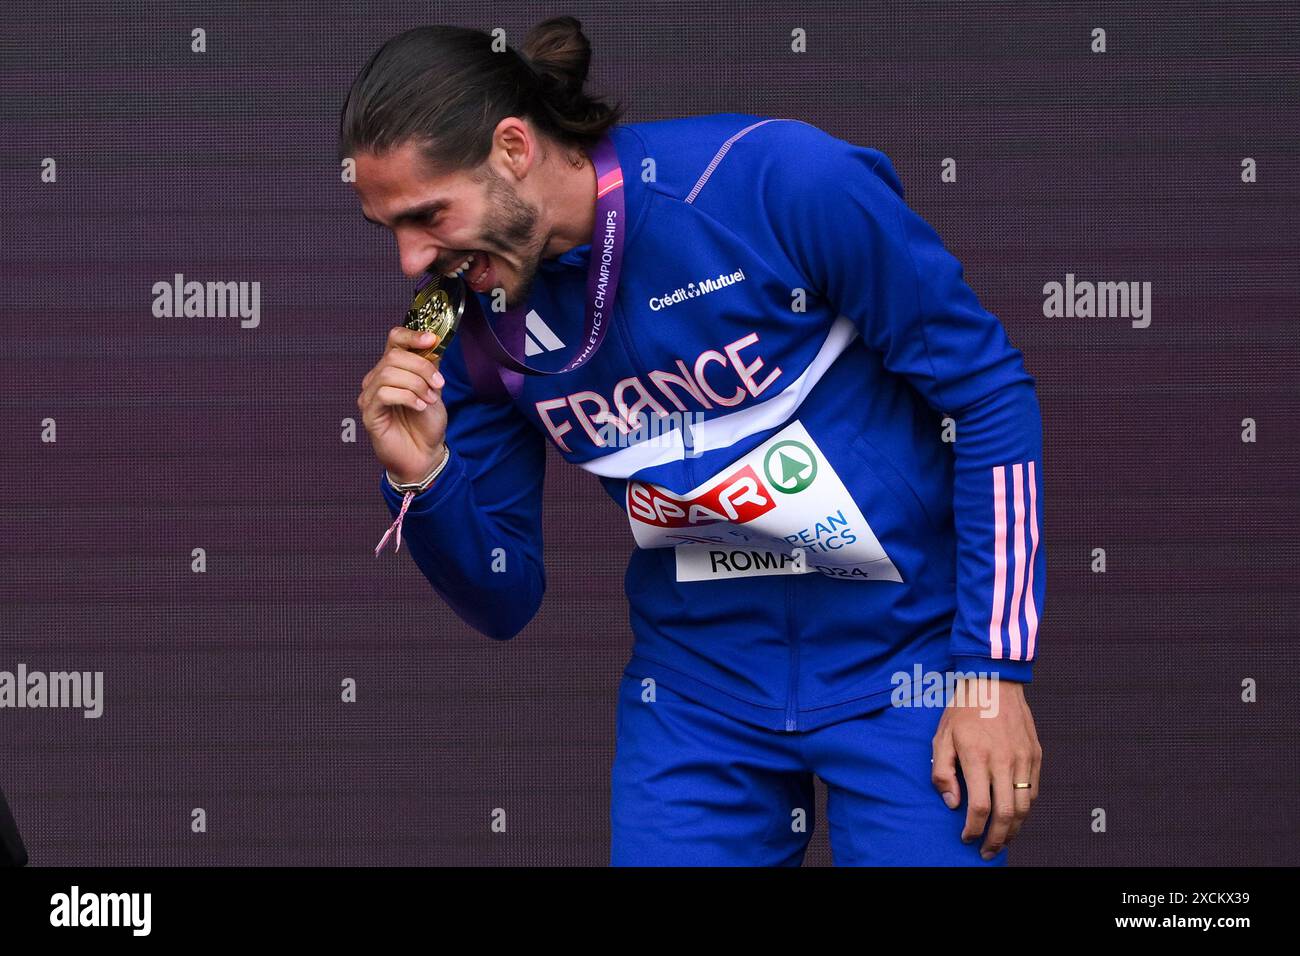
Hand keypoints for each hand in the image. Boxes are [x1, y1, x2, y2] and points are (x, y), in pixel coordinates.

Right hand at [358, 327, 447, 483]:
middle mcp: (377, 378)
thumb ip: (431, 365)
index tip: (431, 340)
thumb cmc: (426, 423)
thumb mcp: (434, 388)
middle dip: (421, 367)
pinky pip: (384, 394)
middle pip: (394, 356)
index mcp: (393, 368)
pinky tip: (420, 406)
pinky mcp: (369, 413)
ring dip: (416, 384)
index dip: (412, 335)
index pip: (394, 339)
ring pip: (388, 373)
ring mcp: (370, 396)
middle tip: (438, 384)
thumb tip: (434, 340)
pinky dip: (407, 397)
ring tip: (429, 399)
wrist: (425, 454)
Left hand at [931, 676, 1041, 859]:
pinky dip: (1025, 809)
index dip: (973, 829)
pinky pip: (1034, 790)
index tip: (965, 837)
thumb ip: (942, 772)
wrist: (994, 681)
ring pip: (1025, 807)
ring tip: (1002, 840)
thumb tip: (952, 803)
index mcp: (977, 757)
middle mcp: (1004, 760)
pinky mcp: (1035, 754)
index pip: (980, 806)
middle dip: (996, 839)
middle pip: (1006, 814)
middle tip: (987, 852)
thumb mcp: (941, 737)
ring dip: (1014, 829)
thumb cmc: (963, 709)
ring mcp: (1023, 758)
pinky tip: (1014, 816)